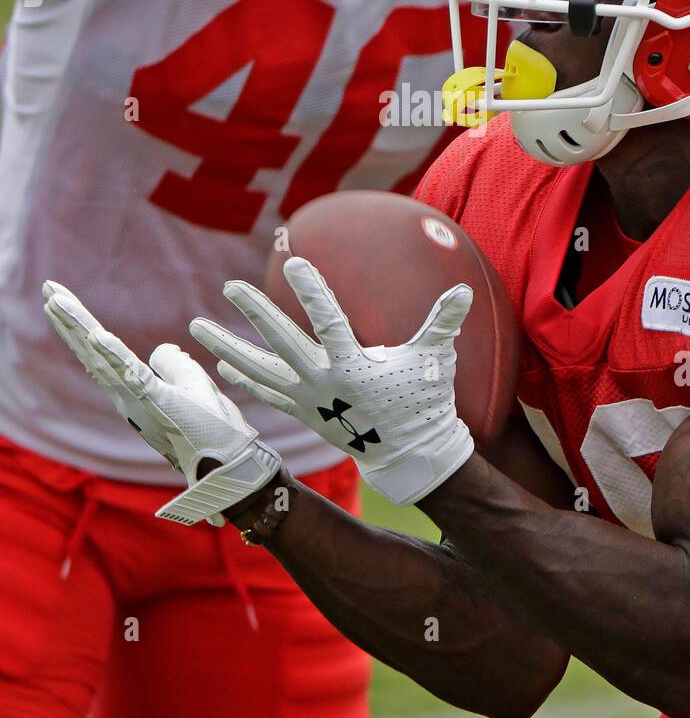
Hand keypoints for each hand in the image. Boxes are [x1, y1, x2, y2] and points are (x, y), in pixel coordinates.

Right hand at [43, 281, 280, 524]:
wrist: (232, 463)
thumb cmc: (212, 429)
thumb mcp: (194, 386)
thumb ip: (175, 365)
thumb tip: (159, 349)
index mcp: (136, 389)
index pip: (102, 351)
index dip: (80, 325)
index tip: (58, 296)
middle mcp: (129, 397)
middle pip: (93, 352)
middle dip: (70, 320)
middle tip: (49, 288)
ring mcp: (141, 401)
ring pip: (104, 359)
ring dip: (81, 329)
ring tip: (59, 302)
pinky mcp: (159, 405)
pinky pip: (133, 376)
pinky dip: (114, 356)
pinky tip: (98, 335)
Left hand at [190, 257, 474, 506]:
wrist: (410, 454)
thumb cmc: (422, 400)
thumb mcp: (434, 358)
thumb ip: (443, 322)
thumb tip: (464, 290)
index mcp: (354, 364)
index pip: (328, 319)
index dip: (311, 290)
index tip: (293, 262)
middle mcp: (324, 382)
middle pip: (280, 341)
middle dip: (254, 312)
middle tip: (229, 286)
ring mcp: (309, 399)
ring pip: (260, 369)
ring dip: (227, 347)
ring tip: (197, 327)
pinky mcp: (303, 413)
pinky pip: (266, 393)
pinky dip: (244, 379)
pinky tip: (223, 364)